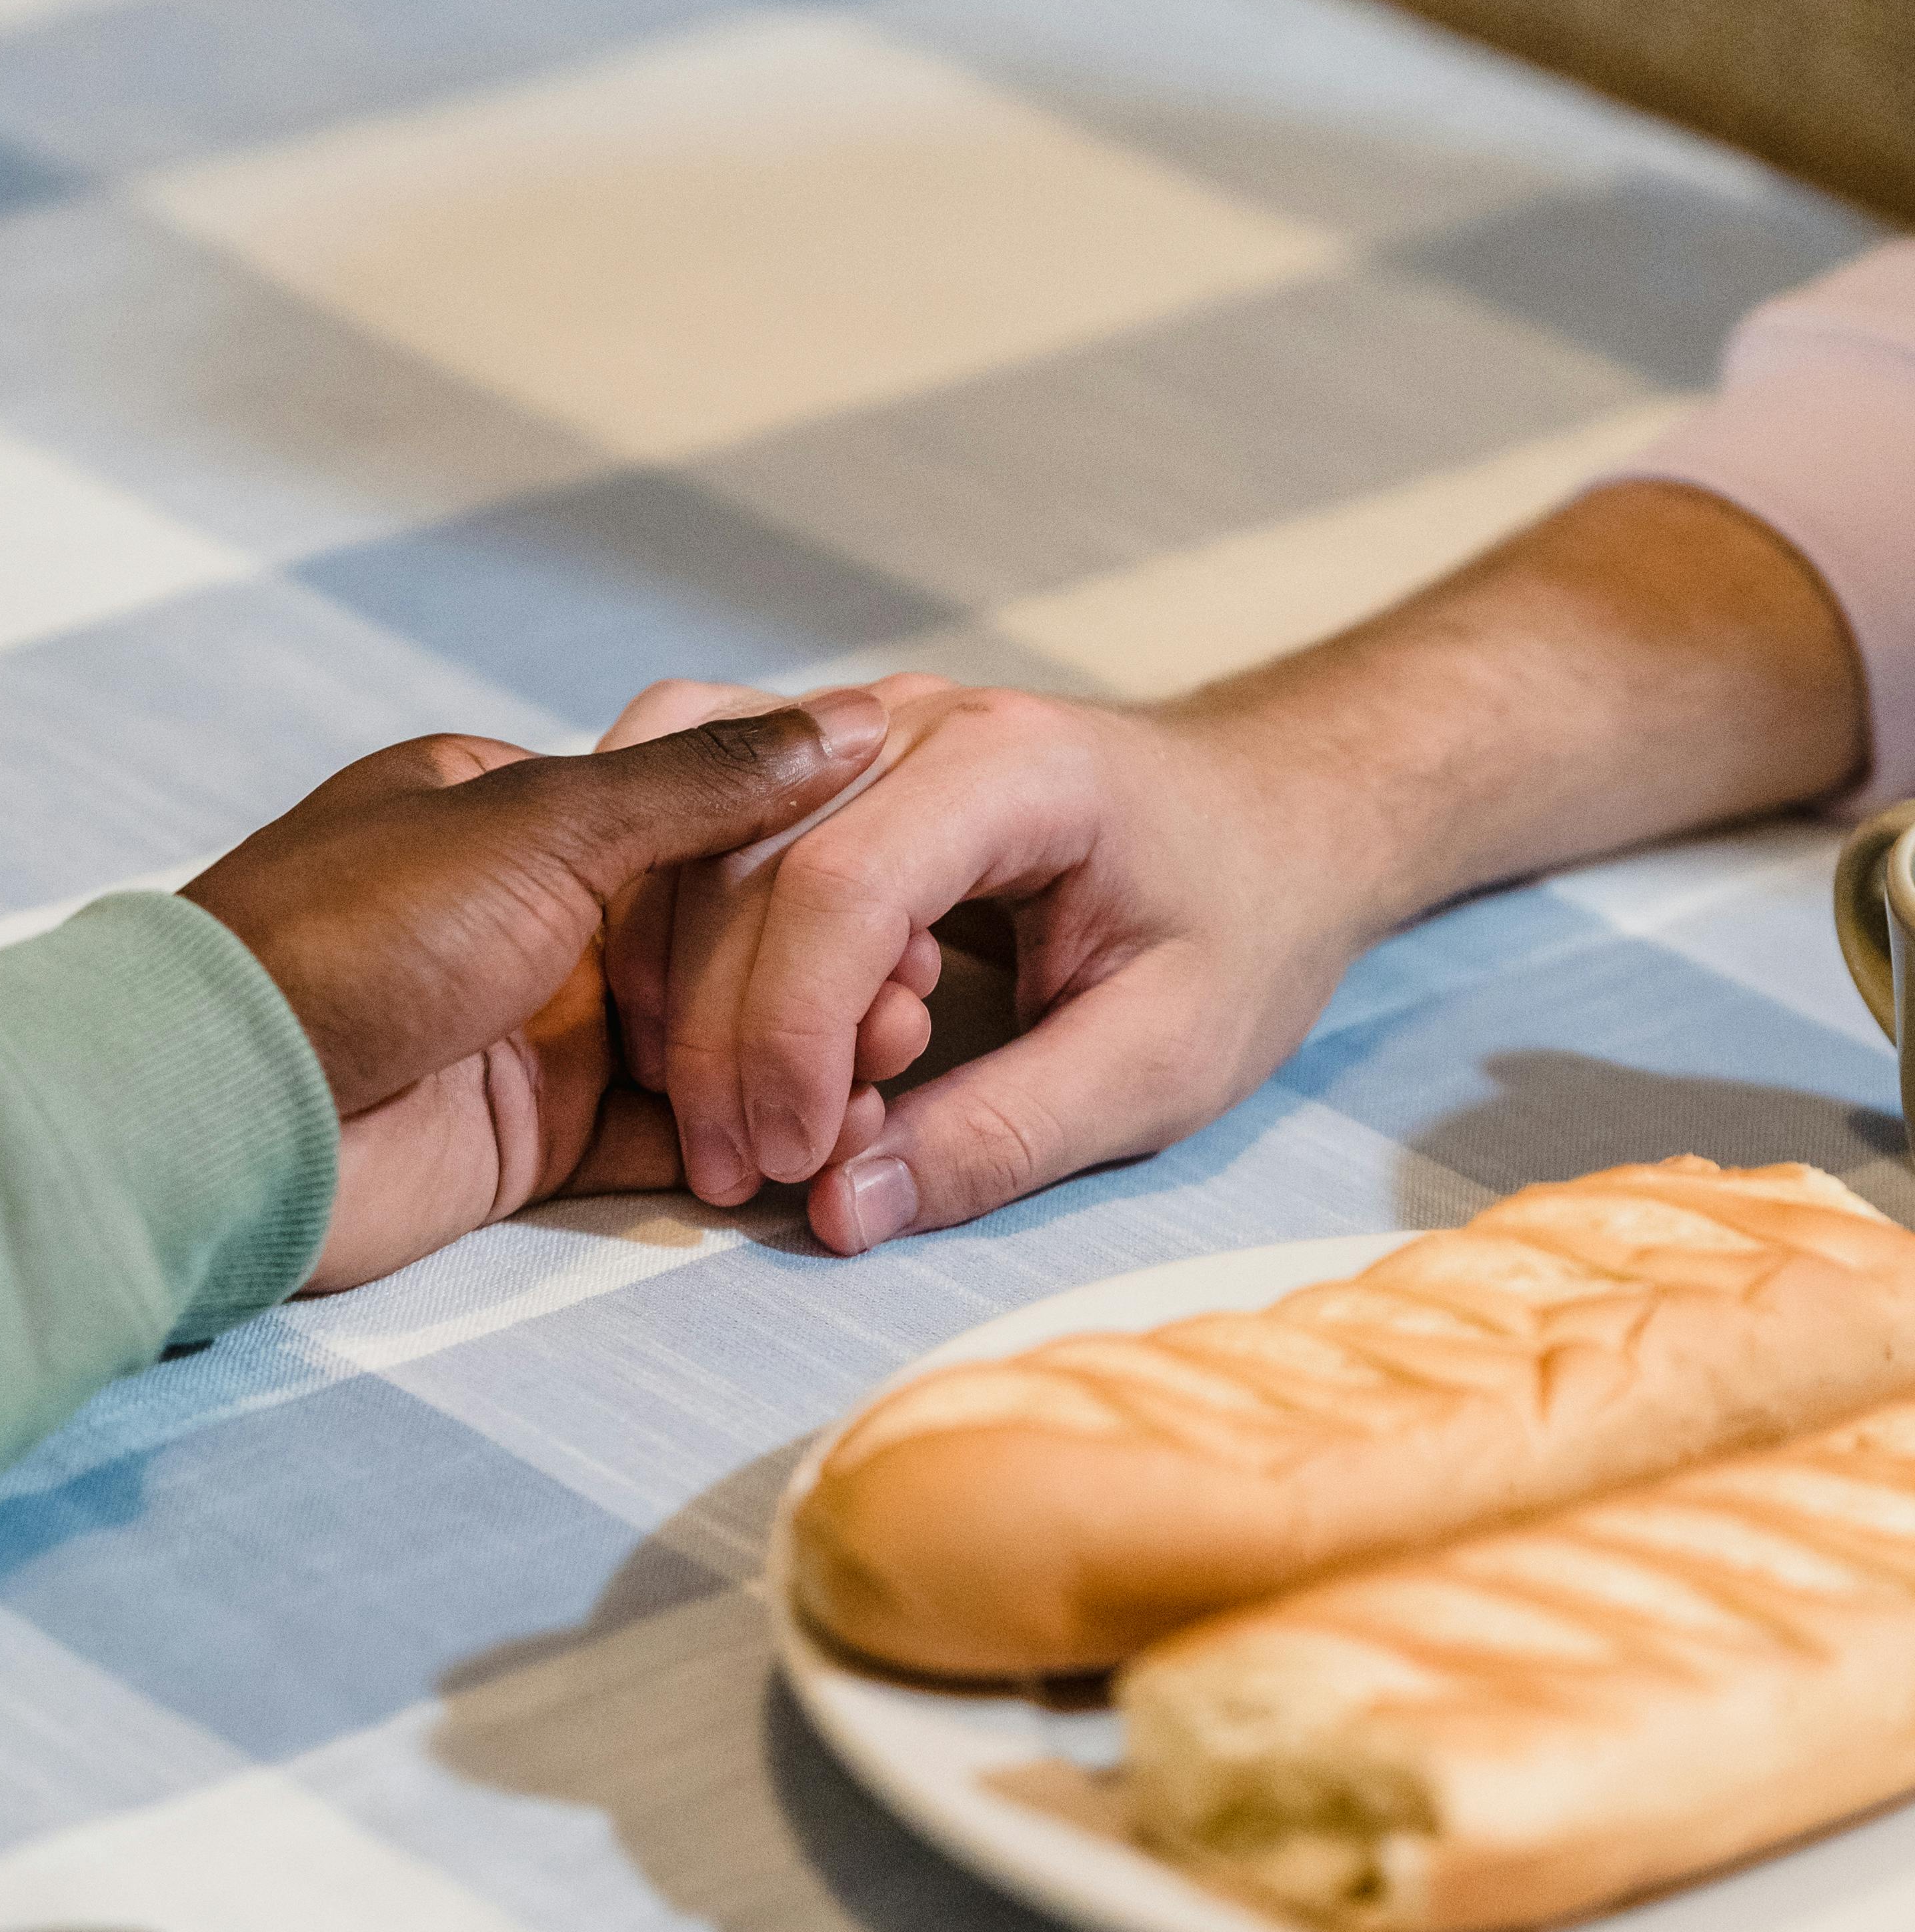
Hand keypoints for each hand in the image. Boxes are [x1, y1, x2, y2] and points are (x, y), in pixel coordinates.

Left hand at [183, 697, 884, 1291]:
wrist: (229, 1108)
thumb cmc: (359, 935)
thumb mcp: (543, 823)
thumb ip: (702, 783)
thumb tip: (848, 718)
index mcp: (513, 809)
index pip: (694, 819)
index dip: (807, 861)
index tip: (904, 897)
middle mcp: (529, 915)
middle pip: (714, 938)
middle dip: (821, 974)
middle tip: (915, 1005)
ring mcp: (532, 1032)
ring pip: (703, 1042)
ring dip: (798, 1059)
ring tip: (889, 1071)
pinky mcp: (531, 1140)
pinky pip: (664, 1136)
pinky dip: (743, 1143)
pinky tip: (829, 1144)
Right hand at [594, 674, 1379, 1249]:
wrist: (1269, 824)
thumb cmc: (1237, 930)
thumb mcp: (1163, 1064)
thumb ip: (1005, 1136)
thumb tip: (841, 1209)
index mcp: (1017, 769)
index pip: (841, 885)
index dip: (791, 1037)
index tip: (798, 1161)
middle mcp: (910, 722)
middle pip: (740, 871)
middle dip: (725, 1047)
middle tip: (750, 1177)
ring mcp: (848, 734)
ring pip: (689, 848)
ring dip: (682, 1002)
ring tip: (743, 1125)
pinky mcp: (815, 769)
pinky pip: (686, 822)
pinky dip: (661, 931)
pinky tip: (702, 1031)